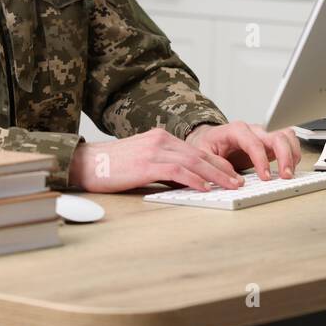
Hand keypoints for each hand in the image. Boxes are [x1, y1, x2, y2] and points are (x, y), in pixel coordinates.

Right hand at [68, 128, 243, 192]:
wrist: (87, 163)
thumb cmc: (111, 166)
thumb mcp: (141, 160)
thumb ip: (162, 166)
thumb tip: (183, 181)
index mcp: (160, 137)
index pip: (195, 149)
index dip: (215, 162)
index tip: (230, 173)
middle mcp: (160, 139)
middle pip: (199, 153)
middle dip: (222, 168)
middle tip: (238, 181)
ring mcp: (154, 150)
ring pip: (193, 161)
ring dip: (215, 175)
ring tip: (230, 186)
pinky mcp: (147, 163)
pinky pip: (177, 171)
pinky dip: (194, 179)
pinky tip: (205, 188)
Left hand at [186, 121, 301, 180]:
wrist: (208, 139)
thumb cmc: (206, 144)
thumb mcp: (201, 154)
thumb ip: (215, 164)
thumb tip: (233, 178)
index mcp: (236, 130)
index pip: (253, 142)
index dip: (261, 160)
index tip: (265, 177)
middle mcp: (253, 130)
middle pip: (276, 136)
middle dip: (284, 156)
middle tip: (285, 176)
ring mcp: (263, 136)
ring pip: (286, 136)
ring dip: (292, 154)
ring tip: (289, 173)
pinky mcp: (269, 143)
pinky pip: (287, 142)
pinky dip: (293, 154)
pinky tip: (289, 167)